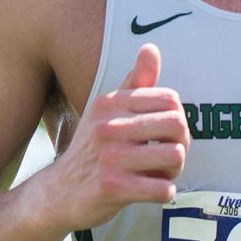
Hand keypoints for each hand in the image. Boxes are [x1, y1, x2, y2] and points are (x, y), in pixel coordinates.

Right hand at [31, 43, 188, 233]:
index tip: (165, 134)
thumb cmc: (93, 148)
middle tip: (168, 156)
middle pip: (177, 125)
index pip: (170, 99)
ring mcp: (110, 158)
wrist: (59, 192)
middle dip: (181, 144)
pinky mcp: (112, 188)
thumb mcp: (107, 111)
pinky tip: (152, 191)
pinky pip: (162, 189)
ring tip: (159, 174)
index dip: (177, 118)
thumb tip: (151, 47)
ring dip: (174, 170)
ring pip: (175, 156)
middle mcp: (108, 126)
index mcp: (110, 103)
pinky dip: (164, 193)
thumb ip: (135, 82)